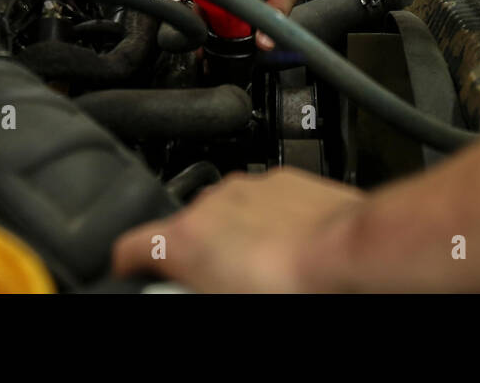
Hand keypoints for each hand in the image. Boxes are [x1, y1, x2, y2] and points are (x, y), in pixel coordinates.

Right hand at [110, 167, 365, 291]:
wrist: (352, 257)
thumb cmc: (296, 289)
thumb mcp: (223, 299)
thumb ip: (191, 287)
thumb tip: (184, 286)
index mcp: (184, 239)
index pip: (127, 249)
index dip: (126, 268)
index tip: (132, 278)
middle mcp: (211, 202)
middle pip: (182, 231)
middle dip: (196, 258)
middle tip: (216, 287)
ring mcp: (249, 187)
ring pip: (225, 215)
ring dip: (233, 239)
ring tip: (262, 271)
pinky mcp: (284, 180)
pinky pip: (261, 203)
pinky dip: (266, 222)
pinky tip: (286, 249)